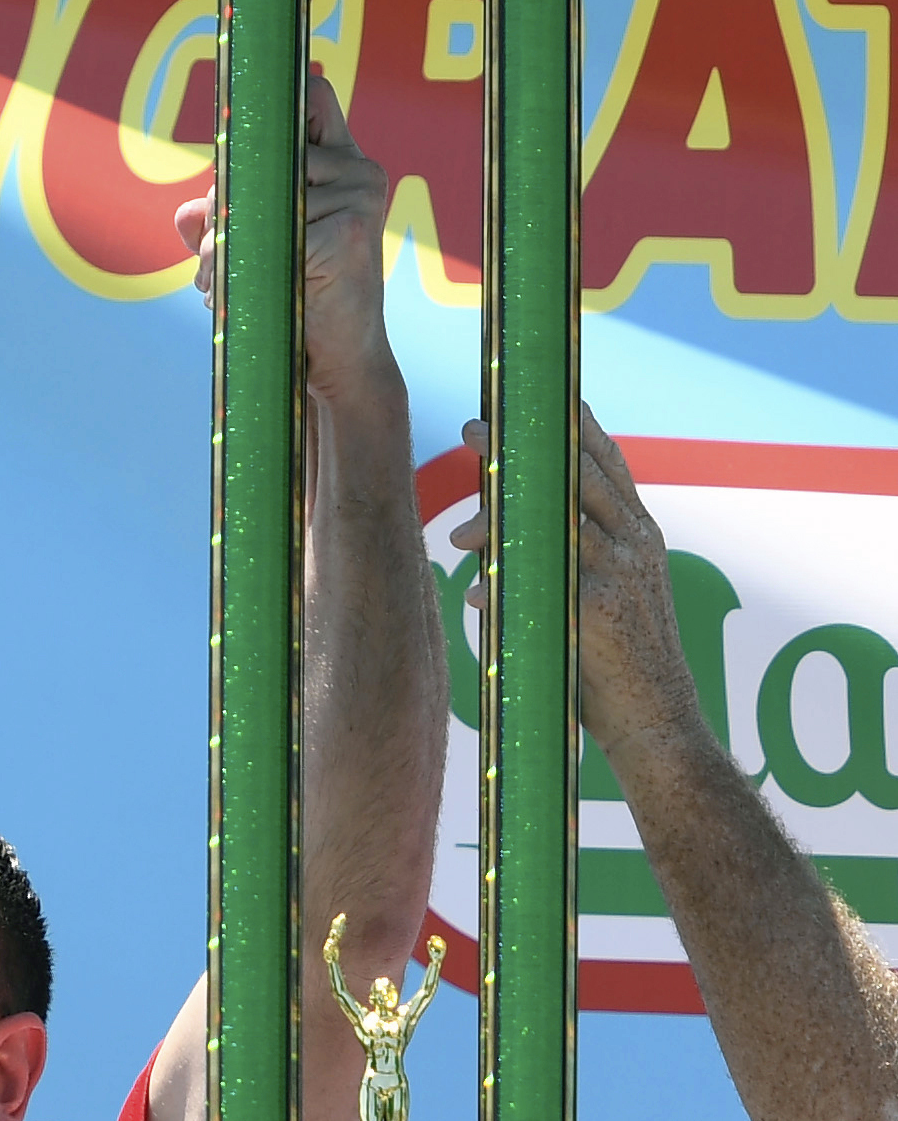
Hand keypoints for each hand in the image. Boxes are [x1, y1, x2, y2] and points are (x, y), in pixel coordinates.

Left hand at [177, 78, 390, 413]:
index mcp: (346, 164)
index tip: (245, 124)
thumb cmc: (299, 303)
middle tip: (209, 254)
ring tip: (215, 283)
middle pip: (263, 154)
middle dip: (221, 205)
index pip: (316, 98)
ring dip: (220, 243)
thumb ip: (223, 223)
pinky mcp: (349, 230)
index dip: (278, 102)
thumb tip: (187, 212)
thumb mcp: (255, 252)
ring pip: (256, 197)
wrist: (341, 363)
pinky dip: (236, 265)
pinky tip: (238, 293)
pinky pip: (266, 234)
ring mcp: (359, 197)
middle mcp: (360, 171)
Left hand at [449, 408, 706, 759]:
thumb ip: (568, 562)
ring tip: (460, 516)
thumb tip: (493, 543)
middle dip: (520, 448)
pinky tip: (473, 589)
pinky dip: (501, 579)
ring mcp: (620, 571)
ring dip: (497, 510)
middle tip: (473, 429)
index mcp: (641, 536)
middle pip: (575, 474)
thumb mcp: (605, 599)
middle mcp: (636, 542)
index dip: (572, 427)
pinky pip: (539, 576)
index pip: (607, 464)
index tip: (536, 398)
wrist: (660, 723)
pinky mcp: (599, 606)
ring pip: (551, 517)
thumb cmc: (620, 667)